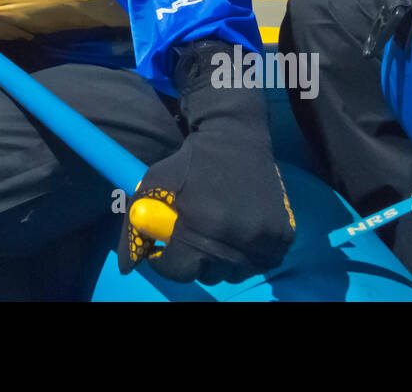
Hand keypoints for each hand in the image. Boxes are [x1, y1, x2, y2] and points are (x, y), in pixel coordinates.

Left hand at [118, 39, 294, 283]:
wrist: (236, 137)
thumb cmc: (191, 161)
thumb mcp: (154, 184)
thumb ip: (135, 226)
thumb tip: (127, 266)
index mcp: (202, 225)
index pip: (179, 270)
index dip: (166, 261)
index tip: (164, 248)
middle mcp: (236, 236)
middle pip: (207, 275)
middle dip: (193, 261)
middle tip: (191, 238)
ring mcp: (264, 239)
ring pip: (234, 272)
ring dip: (221, 261)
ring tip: (214, 233)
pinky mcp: (283, 236)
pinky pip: (259, 263)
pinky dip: (246, 255)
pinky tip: (236, 230)